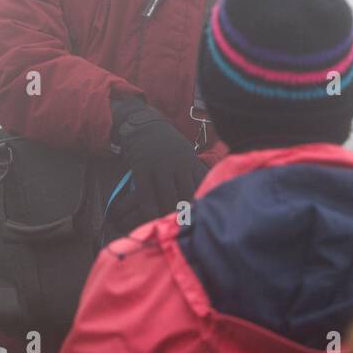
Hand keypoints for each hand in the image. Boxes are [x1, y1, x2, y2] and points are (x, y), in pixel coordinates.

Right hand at [111, 99, 204, 218]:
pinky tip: (151, 219)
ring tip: (170, 226)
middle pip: (186, 195)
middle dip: (187, 212)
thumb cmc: (168, 144)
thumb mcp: (186, 153)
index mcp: (190, 161)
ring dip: (169, 214)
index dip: (201, 205)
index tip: (202, 218)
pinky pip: (147, 195)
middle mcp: (178, 164)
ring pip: (168, 197)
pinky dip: (150, 210)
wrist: (144, 125)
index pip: (200, 187)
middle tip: (186, 227)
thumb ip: (196, 171)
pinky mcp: (142, 169)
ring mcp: (159, 167)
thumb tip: (210, 188)